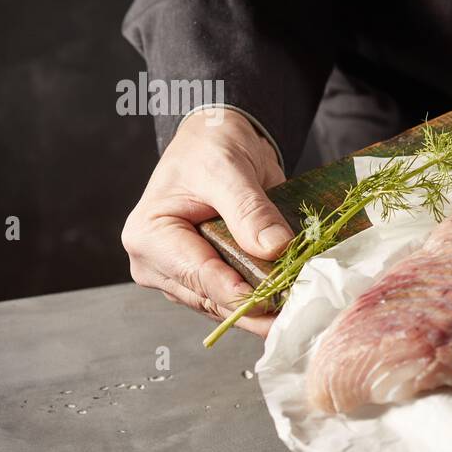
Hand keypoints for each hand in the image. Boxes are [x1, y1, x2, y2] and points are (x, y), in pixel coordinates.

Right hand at [122, 109, 289, 336]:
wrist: (216, 140)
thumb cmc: (209, 148)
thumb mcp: (229, 170)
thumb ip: (250, 210)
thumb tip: (274, 247)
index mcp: (150, 237)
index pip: (198, 275)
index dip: (237, 293)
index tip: (274, 302)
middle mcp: (158, 264)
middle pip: (211, 298)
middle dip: (255, 307)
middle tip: (299, 311)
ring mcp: (182, 276)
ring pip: (225, 306)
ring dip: (263, 309)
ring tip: (301, 307)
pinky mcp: (206, 280)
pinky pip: (235, 298)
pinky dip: (262, 299)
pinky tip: (292, 300)